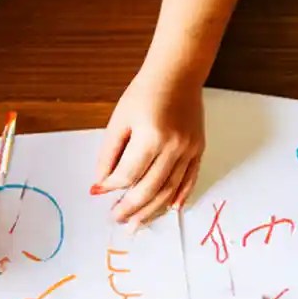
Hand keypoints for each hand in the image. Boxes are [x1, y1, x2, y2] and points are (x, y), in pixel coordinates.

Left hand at [91, 73, 204, 226]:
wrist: (177, 74)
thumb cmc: (143, 94)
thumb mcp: (119, 120)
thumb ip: (109, 154)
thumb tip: (102, 184)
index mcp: (150, 136)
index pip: (128, 174)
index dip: (111, 186)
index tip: (99, 192)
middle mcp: (173, 146)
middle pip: (150, 188)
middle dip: (131, 208)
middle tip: (117, 219)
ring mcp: (189, 149)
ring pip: (170, 190)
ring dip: (152, 210)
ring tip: (137, 224)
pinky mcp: (198, 149)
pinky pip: (190, 179)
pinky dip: (180, 196)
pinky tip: (169, 210)